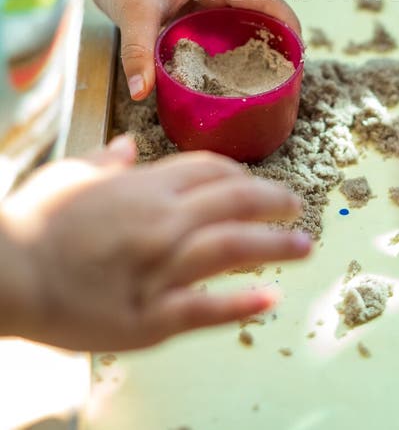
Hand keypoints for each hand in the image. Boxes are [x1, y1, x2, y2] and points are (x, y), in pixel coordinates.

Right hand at [1, 137, 309, 350]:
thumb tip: (126, 146)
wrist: (6, 273)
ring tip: (303, 245)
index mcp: (145, 187)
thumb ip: (104, 161)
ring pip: (232, 248)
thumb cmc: (33, 221)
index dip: (240, 175)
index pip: (210, 170)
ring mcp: (160, 268)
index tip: (255, 182)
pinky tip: (270, 299)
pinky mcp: (151, 316)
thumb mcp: (69, 175)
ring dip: (275, 244)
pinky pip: (206, 309)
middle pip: (234, 202)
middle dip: (273, 201)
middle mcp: (162, 221)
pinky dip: (241, 303)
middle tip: (297, 206)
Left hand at [80, 0, 300, 99]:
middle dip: (281, 33)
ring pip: (249, 10)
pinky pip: (231, 15)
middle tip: (290, 70)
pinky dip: (242, 35)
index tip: (300, 51)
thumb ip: (140, 52)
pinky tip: (239, 61)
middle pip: (264, 5)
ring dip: (263, 35)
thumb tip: (142, 93)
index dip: (287, 22)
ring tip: (273, 70)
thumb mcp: (133, 13)